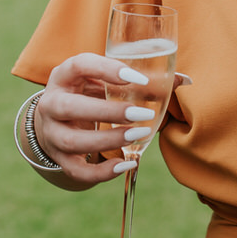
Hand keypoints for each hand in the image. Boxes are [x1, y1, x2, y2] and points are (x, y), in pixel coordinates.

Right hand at [27, 53, 172, 187]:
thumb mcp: (104, 80)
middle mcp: (51, 102)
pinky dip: (101, 172)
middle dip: (108, 112)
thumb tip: (185, 80)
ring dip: (108, 141)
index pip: (79, 65)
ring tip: (138, 136)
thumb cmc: (89, 93)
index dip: (106, 69)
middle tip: (143, 113)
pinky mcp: (58, 158)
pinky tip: (126, 163)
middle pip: (70, 107)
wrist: (56, 120)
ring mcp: (51, 133)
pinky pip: (76, 170)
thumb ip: (140, 80)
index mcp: (64, 75)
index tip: (137, 78)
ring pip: (73, 141)